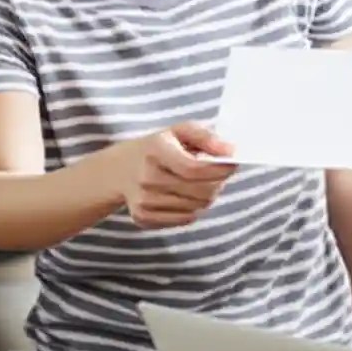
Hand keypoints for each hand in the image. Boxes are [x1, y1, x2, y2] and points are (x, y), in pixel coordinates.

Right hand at [106, 123, 238, 228]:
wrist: (118, 170)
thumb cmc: (158, 148)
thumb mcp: (180, 131)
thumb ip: (208, 137)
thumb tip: (231, 151)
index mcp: (155, 150)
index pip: (194, 168)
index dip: (219, 170)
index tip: (233, 165)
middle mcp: (146, 177)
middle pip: (200, 191)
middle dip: (218, 183)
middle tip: (219, 174)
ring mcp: (143, 201)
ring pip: (196, 207)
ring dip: (207, 196)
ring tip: (201, 183)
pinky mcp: (143, 218)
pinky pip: (185, 219)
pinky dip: (193, 209)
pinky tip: (186, 195)